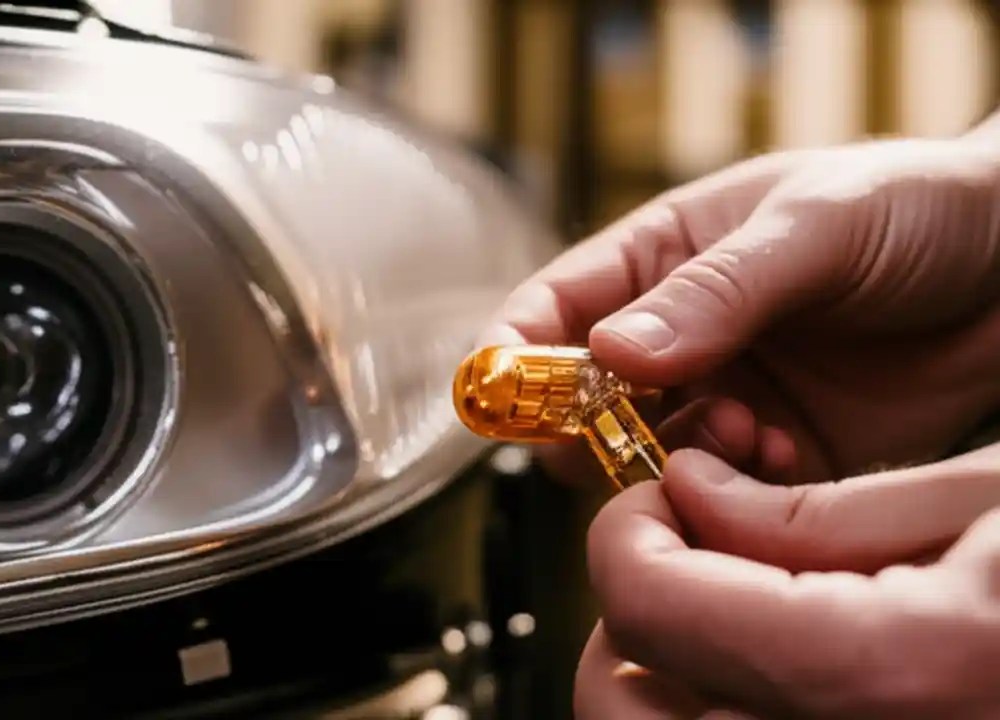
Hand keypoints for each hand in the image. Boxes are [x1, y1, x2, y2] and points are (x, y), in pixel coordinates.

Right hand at [483, 137, 999, 481]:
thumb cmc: (913, 208)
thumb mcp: (810, 227)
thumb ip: (715, 292)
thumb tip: (613, 352)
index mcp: (659, 261)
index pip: (551, 309)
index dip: (509, 353)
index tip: (489, 394)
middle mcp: (677, 338)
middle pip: (579, 404)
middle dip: (592, 428)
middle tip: (637, 429)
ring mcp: (723, 400)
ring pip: (643, 461)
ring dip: (674, 463)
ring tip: (746, 429)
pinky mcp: (777, 458)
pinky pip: (721, 498)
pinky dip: (736, 495)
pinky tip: (786, 455)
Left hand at [574, 446, 999, 718]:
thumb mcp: (984, 499)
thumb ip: (814, 514)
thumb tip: (690, 497)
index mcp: (880, 664)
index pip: (648, 608)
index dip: (626, 534)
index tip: (659, 497)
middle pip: (622, 708)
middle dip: (629, 616)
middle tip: (681, 558)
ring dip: (661, 674)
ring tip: (723, 608)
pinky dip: (714, 704)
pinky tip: (769, 654)